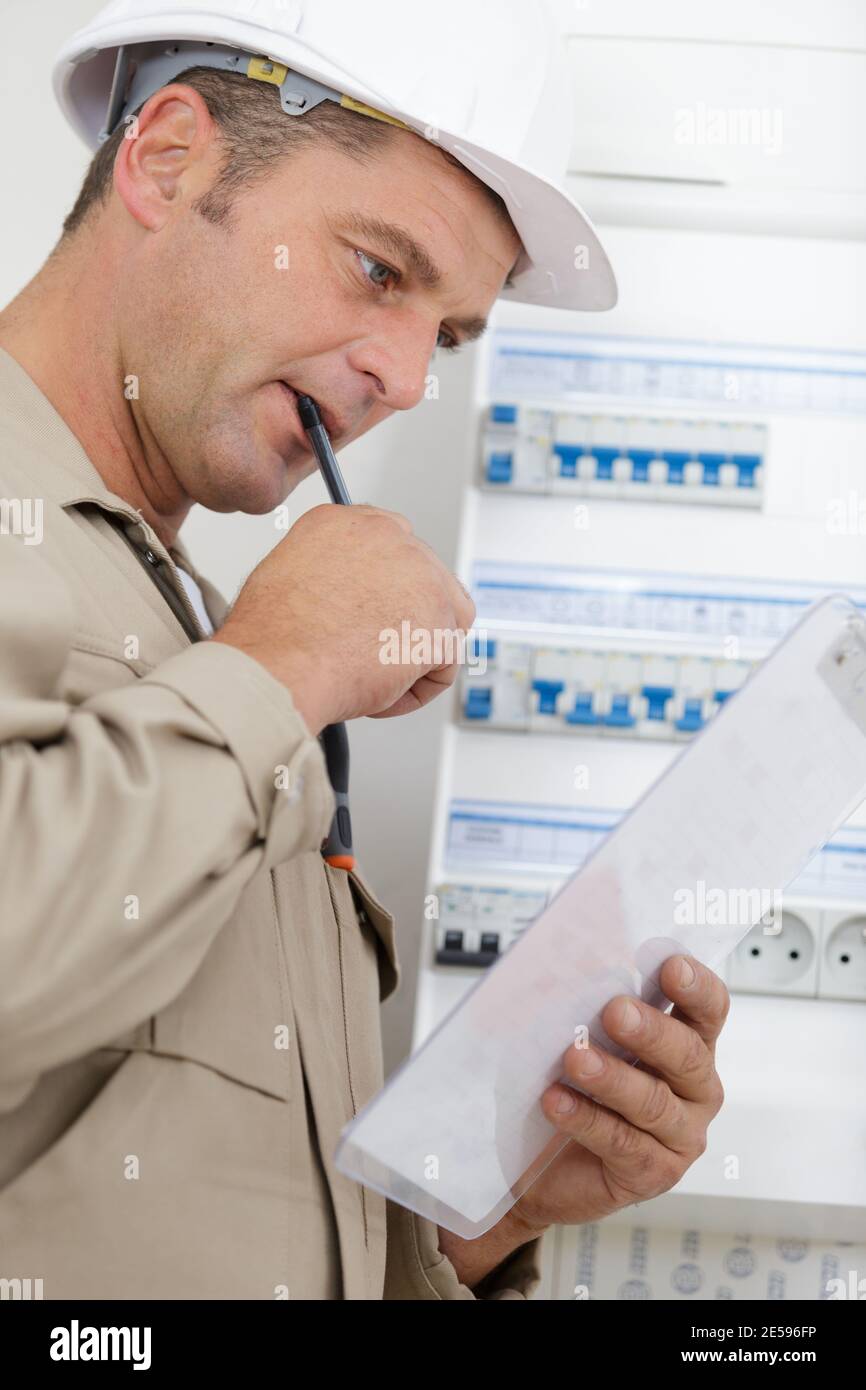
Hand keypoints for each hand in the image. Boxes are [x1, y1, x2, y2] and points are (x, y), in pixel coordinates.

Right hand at [211, 503, 474, 733]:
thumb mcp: (287, 576)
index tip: (377, 609)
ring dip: (418, 651)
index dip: (388, 586)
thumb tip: (343, 593)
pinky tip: (380, 693)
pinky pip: (442, 666)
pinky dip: (414, 691)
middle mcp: (388, 536)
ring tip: (376, 672)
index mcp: (347, 522)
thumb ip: (329, 572)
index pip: (391, 544)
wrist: (279, 667)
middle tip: (376, 650)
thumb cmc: (271, 638)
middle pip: (425, 579)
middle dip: (408, 618)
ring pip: (444, 619)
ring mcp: (421, 575)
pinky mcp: (440, 620)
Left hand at [439, 955, 728, 1288]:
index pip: (709, 1010)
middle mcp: (695, 1089)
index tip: (671, 965)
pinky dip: (586, 1119)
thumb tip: (574, 967)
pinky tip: (556, 1102)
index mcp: (688, 1043)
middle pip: (688, 1055)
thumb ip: (590, 1006)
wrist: (538, 1160)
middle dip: (652, 1031)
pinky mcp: (653, 1173)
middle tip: (615, 1011)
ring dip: (613, 1078)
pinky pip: (622, 1142)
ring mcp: (680, 1135)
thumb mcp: (583, 1036)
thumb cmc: (571, 1084)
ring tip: (575, 1059)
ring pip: (654, 1102)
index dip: (696, 987)